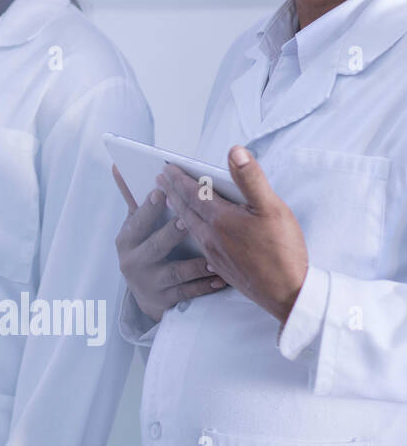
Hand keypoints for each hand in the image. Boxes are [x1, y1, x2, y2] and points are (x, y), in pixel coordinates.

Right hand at [113, 164, 225, 321]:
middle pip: (154, 246)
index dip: (147, 209)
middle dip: (170, 233)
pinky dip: (206, 286)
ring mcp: (150, 283)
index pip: (137, 222)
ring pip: (175, 273)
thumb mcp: (135, 226)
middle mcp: (133, 262)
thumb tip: (117, 166)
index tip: (160, 193)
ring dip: (195, 265)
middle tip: (186, 220)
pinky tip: (222, 278)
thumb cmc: (144, 248)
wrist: (146, 294)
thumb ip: (132, 198)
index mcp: (126, 239)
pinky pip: (189, 293)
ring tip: (214, 257)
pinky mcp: (166, 301)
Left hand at [156, 146, 307, 323]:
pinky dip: (188, 228)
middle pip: (185, 208)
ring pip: (188, 226)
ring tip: (169, 200)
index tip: (166, 167)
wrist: (287, 294)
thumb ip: (250, 179)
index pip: (193, 192)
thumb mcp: (272, 208)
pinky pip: (195, 241)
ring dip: (177, 209)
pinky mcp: (219, 265)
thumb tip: (235, 151)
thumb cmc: (283, 250)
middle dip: (171, 191)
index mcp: (220, 219)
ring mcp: (212, 252)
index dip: (179, 178)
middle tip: (159, 180)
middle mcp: (210, 236)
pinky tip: (191, 230)